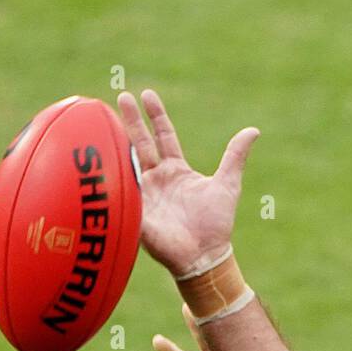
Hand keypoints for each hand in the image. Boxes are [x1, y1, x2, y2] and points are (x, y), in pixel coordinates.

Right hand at [116, 89, 258, 275]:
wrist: (205, 256)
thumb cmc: (215, 224)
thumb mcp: (227, 185)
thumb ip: (235, 157)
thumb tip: (253, 131)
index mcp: (176, 170)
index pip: (163, 136)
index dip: (155, 115)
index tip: (147, 94)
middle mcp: (157, 179)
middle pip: (140, 143)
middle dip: (130, 120)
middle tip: (121, 94)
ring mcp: (144, 194)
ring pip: (126, 162)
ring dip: (115, 143)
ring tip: (102, 120)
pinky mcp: (136, 212)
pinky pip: (121, 191)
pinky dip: (111, 179)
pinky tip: (97, 160)